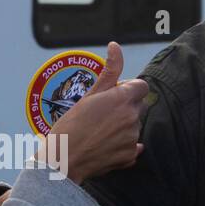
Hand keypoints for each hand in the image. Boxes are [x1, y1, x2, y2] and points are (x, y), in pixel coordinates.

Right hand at [43, 41, 147, 184]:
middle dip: (125, 107)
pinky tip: (104, 145)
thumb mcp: (89, 93)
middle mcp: (132, 117)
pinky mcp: (130, 155)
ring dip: (122, 126)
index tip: (112, 96)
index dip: (128, 89)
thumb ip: (109, 70)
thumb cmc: (71, 125)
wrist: (63, 159)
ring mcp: (132, 138)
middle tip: (101, 115)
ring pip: (134, 126)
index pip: (142, 86)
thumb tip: (115, 46)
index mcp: (123, 98)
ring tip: (99, 132)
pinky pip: (133, 146)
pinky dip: (122, 145)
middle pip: (138, 106)